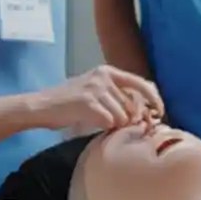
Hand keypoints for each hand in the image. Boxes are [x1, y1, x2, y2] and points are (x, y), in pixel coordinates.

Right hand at [38, 65, 164, 132]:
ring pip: (122, 116)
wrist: (41, 106)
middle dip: (129, 120)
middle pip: (132, 105)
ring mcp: (96, 88)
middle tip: (116, 125)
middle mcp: (104, 76)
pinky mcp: (88, 102)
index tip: (159, 113)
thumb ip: (117, 96)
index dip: (154, 99)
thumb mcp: (95, 91)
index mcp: (108, 72)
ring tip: (96, 121)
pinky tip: (90, 123)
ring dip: (113, 125)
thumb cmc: (69, 103)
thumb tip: (143, 112)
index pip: (142, 83)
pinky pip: (109, 122)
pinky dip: (103, 128)